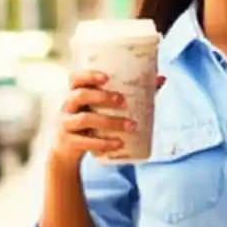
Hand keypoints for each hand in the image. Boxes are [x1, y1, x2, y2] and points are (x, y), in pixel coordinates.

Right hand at [49, 71, 165, 168]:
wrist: (67, 150)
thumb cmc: (92, 121)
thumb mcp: (102, 108)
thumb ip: (130, 93)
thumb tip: (161, 78)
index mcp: (75, 93)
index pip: (76, 78)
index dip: (89, 75)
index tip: (107, 77)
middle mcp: (67, 106)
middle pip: (79, 95)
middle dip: (102, 97)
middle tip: (123, 101)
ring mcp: (65, 124)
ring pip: (85, 119)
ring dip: (110, 122)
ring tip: (132, 126)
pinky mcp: (68, 142)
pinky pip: (84, 142)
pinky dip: (103, 143)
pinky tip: (119, 144)